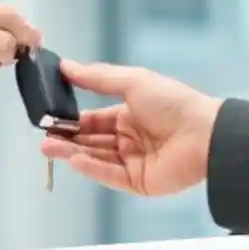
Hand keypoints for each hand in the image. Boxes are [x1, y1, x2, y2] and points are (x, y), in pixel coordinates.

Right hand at [40, 61, 223, 196]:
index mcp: (130, 115)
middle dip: (67, 137)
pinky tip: (74, 159)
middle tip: (43, 134)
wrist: (205, 134)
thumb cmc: (174, 103)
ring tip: (48, 146)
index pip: (93, 120)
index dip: (72, 119)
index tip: (50, 116)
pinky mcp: (139, 183)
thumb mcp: (133, 82)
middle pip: (91, 140)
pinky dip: (90, 168)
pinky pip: (110, 175)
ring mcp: (134, 162)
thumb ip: (97, 78)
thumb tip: (66, 66)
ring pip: (96, 158)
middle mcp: (130, 139)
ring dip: (72, 152)